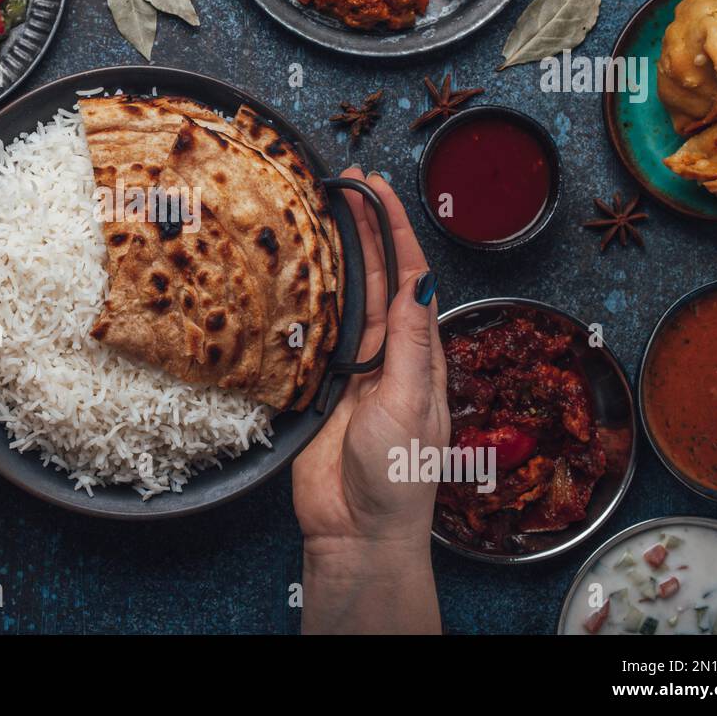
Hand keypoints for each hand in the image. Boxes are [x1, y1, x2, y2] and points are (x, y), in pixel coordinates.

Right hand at [292, 169, 448, 632]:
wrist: (358, 531)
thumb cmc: (398, 477)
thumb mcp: (411, 403)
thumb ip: (411, 343)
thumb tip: (420, 281)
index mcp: (420, 353)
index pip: (410, 276)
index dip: (395, 230)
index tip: (377, 190)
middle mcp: (389, 354)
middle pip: (378, 278)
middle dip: (367, 230)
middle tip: (348, 184)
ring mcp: (353, 370)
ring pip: (346, 300)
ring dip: (339, 257)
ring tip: (323, 214)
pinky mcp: (319, 388)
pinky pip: (313, 334)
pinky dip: (306, 301)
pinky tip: (296, 276)